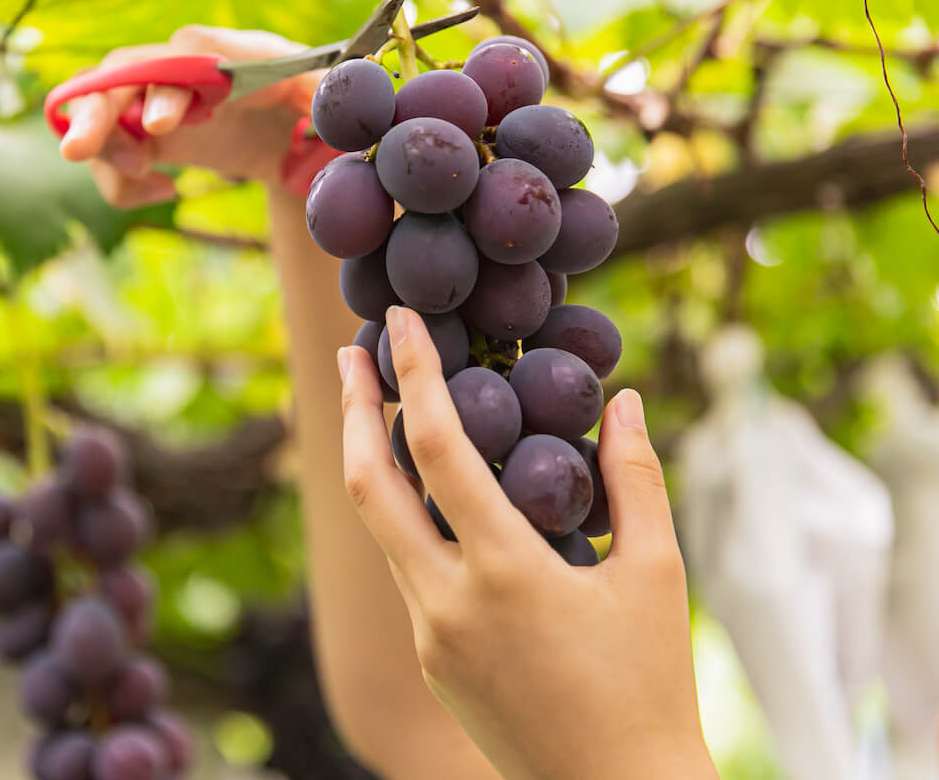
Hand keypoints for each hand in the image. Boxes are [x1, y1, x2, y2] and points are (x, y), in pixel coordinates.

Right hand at [58, 26, 320, 205]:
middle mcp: (175, 67)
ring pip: (99, 113)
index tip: (161, 127)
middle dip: (97, 112)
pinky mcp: (138, 134)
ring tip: (153, 184)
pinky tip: (162, 192)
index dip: (164, 87)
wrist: (287, 131)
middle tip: (77, 151)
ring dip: (105, 153)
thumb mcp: (321, 97)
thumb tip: (332, 95)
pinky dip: (120, 183)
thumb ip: (325, 92)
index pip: (183, 56)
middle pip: (120, 75)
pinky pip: (106, 158)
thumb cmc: (304, 100)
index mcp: (221, 52)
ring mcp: (148, 99)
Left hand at [336, 307, 715, 779]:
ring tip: (381, 409)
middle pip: (367, 487)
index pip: (435, 448)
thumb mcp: (659, 576)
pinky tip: (432, 496)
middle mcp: (445, 603)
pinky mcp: (430, 662)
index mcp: (503, 572)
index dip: (412, 375)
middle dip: (352, 410)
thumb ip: (637, 479)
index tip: (397, 322)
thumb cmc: (650, 687)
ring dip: (374, 464)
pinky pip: (407, 573)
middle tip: (349, 352)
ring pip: (381, 532)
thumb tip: (624, 398)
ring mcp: (428, 638)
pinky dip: (408, 521)